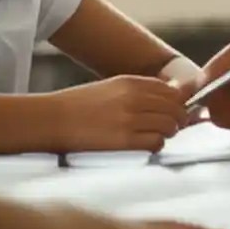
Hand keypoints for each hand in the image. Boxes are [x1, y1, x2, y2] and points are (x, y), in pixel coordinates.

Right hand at [47, 76, 187, 151]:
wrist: (52, 119)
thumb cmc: (78, 106)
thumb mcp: (111, 89)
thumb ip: (137, 93)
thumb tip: (166, 101)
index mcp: (130, 82)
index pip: (171, 91)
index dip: (177, 104)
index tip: (173, 112)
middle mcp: (134, 97)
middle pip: (175, 108)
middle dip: (177, 120)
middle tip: (168, 128)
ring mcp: (130, 118)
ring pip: (169, 126)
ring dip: (166, 133)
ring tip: (154, 137)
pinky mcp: (124, 140)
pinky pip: (156, 142)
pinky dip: (156, 146)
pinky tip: (145, 146)